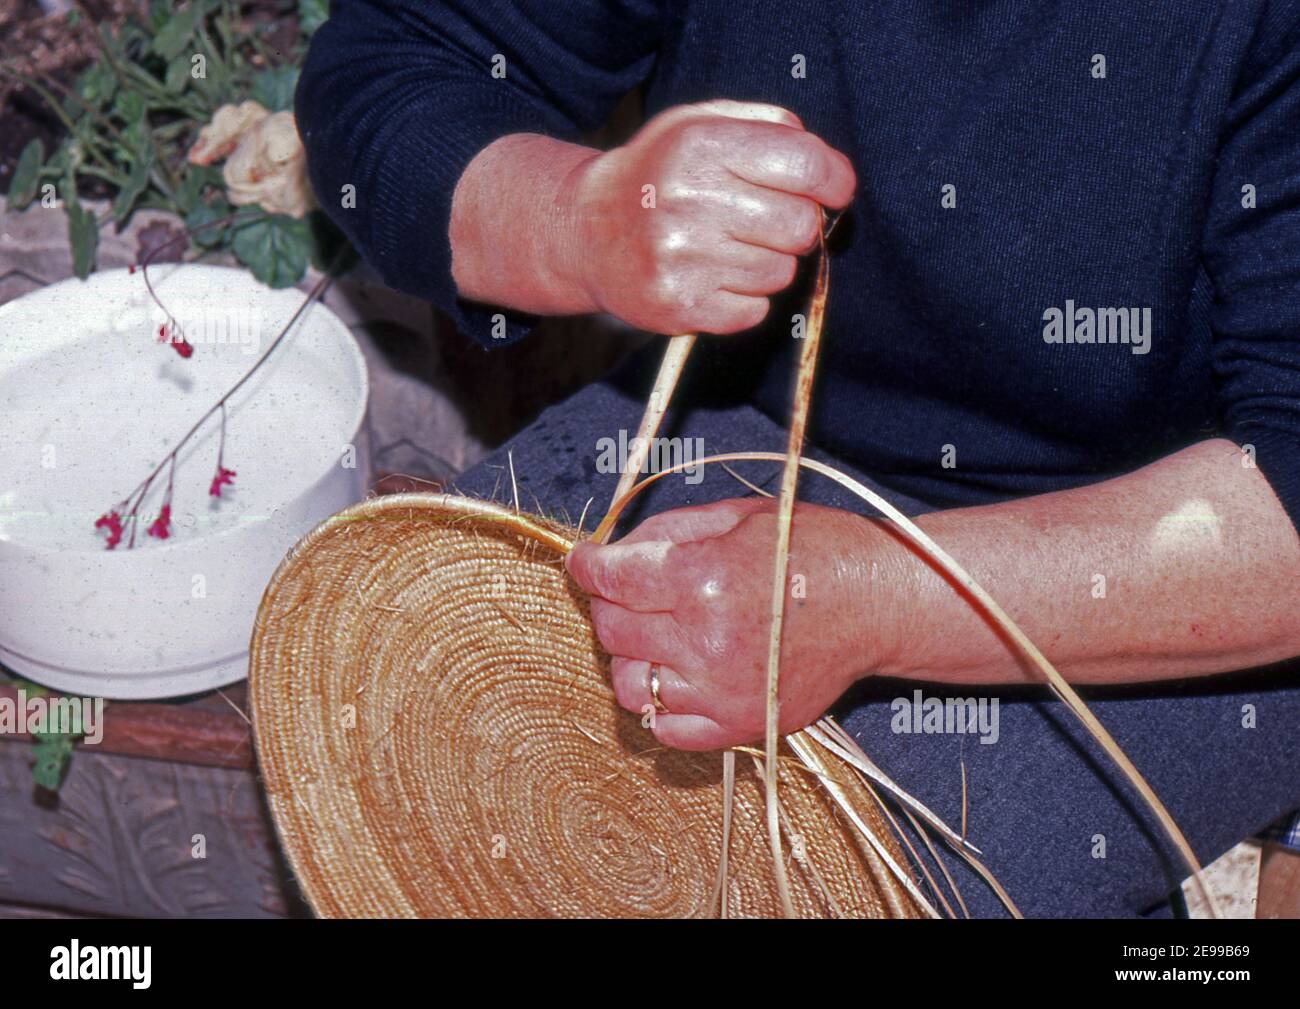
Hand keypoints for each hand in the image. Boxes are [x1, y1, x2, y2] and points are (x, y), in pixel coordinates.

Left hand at [565, 497, 891, 749]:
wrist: (879, 603)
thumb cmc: (814, 549)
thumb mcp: (737, 517)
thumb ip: (666, 532)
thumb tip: (611, 552)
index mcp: (703, 580)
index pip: (613, 579)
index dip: (588, 567)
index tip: (583, 562)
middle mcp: (707, 641)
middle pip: (613, 631)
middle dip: (611, 604)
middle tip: (632, 592)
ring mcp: (722, 692)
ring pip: (630, 685)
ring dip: (631, 656)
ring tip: (658, 635)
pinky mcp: (740, 725)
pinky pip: (665, 727)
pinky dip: (660, 702)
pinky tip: (678, 673)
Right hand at [570, 100, 856, 334]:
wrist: (584, 232)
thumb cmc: (656, 174)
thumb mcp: (698, 124)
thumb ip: (766, 126)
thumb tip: (829, 167)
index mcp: (700, 145)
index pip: (805, 164)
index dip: (834, 180)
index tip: (833, 190)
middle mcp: (689, 200)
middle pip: (801, 226)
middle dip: (797, 226)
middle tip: (766, 222)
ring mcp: (682, 259)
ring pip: (780, 272)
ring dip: (767, 263)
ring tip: (726, 249)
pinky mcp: (680, 306)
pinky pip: (755, 311)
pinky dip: (744, 299)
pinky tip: (711, 277)